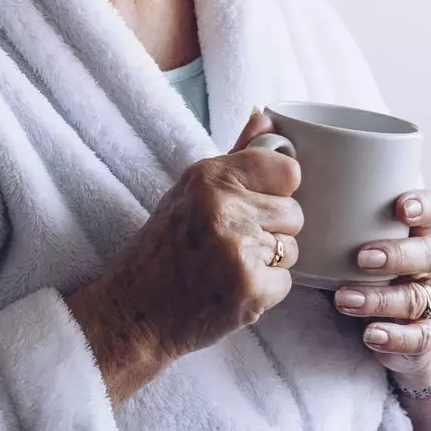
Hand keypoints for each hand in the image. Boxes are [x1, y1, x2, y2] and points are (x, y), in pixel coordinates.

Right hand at [69, 110, 300, 401]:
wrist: (135, 313)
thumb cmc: (163, 249)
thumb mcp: (188, 191)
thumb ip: (235, 155)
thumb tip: (267, 117)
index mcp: (210, 177)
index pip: (287, 171)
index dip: (277, 191)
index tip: (255, 204)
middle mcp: (226, 208)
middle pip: (294, 212)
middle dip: (271, 230)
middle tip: (232, 243)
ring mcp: (240, 250)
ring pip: (292, 247)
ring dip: (269, 261)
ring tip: (228, 266)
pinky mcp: (251, 289)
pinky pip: (286, 281)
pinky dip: (265, 290)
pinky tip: (232, 289)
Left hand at [332, 189, 430, 391]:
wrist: (410, 335)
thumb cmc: (377, 278)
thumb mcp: (367, 249)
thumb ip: (347, 226)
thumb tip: (296, 192)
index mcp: (419, 237)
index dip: (423, 207)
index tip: (401, 208)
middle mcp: (430, 267)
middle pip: (426, 254)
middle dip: (395, 254)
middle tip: (362, 258)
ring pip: (414, 298)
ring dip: (378, 298)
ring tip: (344, 300)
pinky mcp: (427, 337)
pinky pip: (418, 337)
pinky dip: (393, 336)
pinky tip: (370, 334)